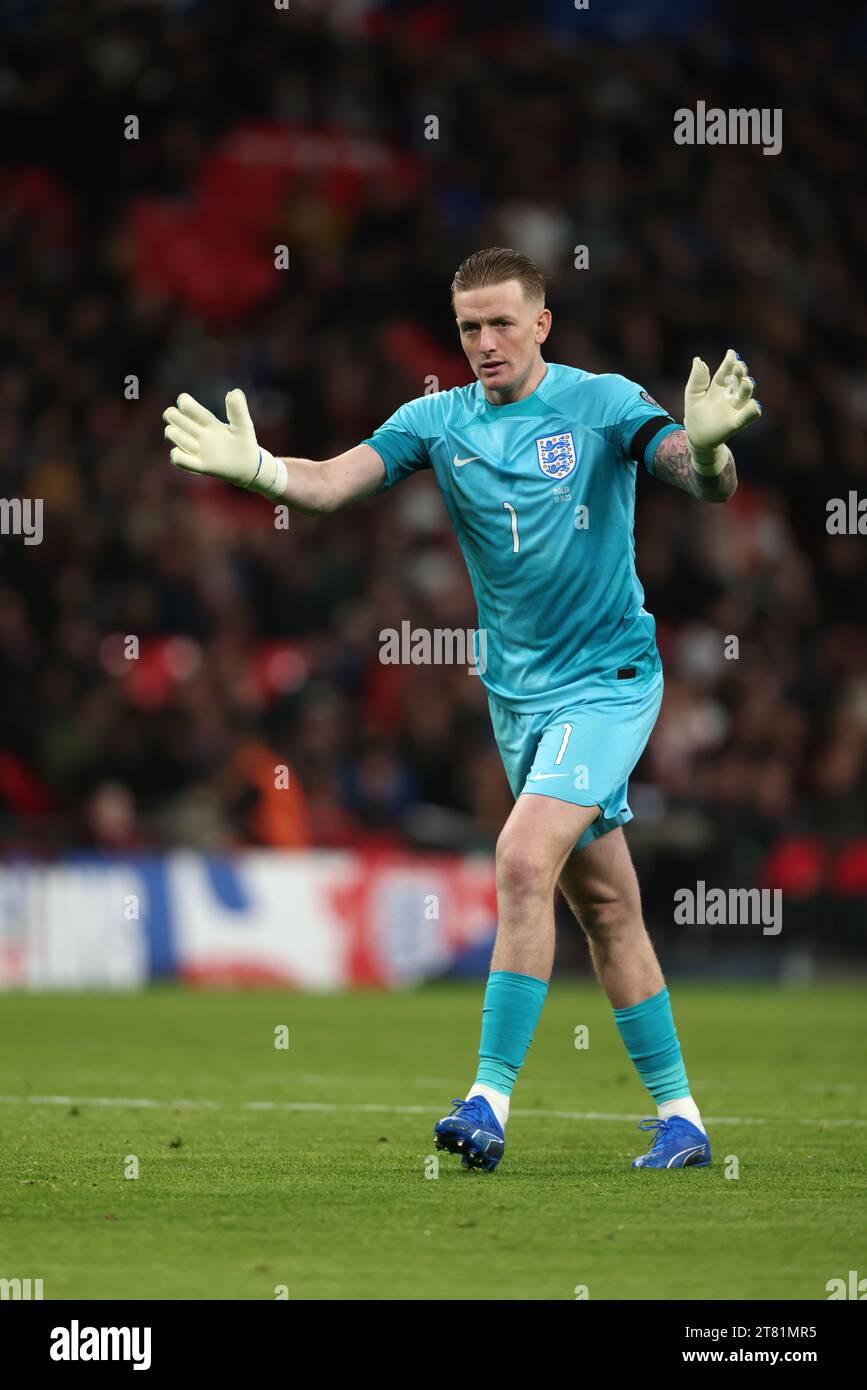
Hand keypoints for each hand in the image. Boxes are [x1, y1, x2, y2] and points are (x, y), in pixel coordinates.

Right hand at [163, 390, 285, 497]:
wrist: (249, 466)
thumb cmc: (245, 443)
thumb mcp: (244, 424)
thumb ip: (238, 409)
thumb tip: (234, 392)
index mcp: (206, 420)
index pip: (184, 403)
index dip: (184, 402)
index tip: (195, 409)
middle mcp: (197, 432)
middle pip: (171, 416)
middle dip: (175, 417)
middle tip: (192, 427)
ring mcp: (195, 449)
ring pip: (171, 433)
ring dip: (180, 436)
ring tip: (196, 444)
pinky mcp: (198, 465)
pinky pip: (177, 459)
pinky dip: (178, 456)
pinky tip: (193, 455)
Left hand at [684, 349, 760, 468]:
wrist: (696, 438)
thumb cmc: (695, 415)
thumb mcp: (692, 395)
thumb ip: (697, 379)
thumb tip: (698, 359)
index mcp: (718, 387)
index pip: (725, 372)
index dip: (729, 362)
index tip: (731, 353)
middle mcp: (729, 396)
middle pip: (738, 380)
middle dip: (740, 372)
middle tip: (738, 366)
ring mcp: (734, 409)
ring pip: (745, 395)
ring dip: (747, 388)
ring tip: (745, 382)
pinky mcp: (735, 423)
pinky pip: (746, 417)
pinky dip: (751, 411)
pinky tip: (754, 405)